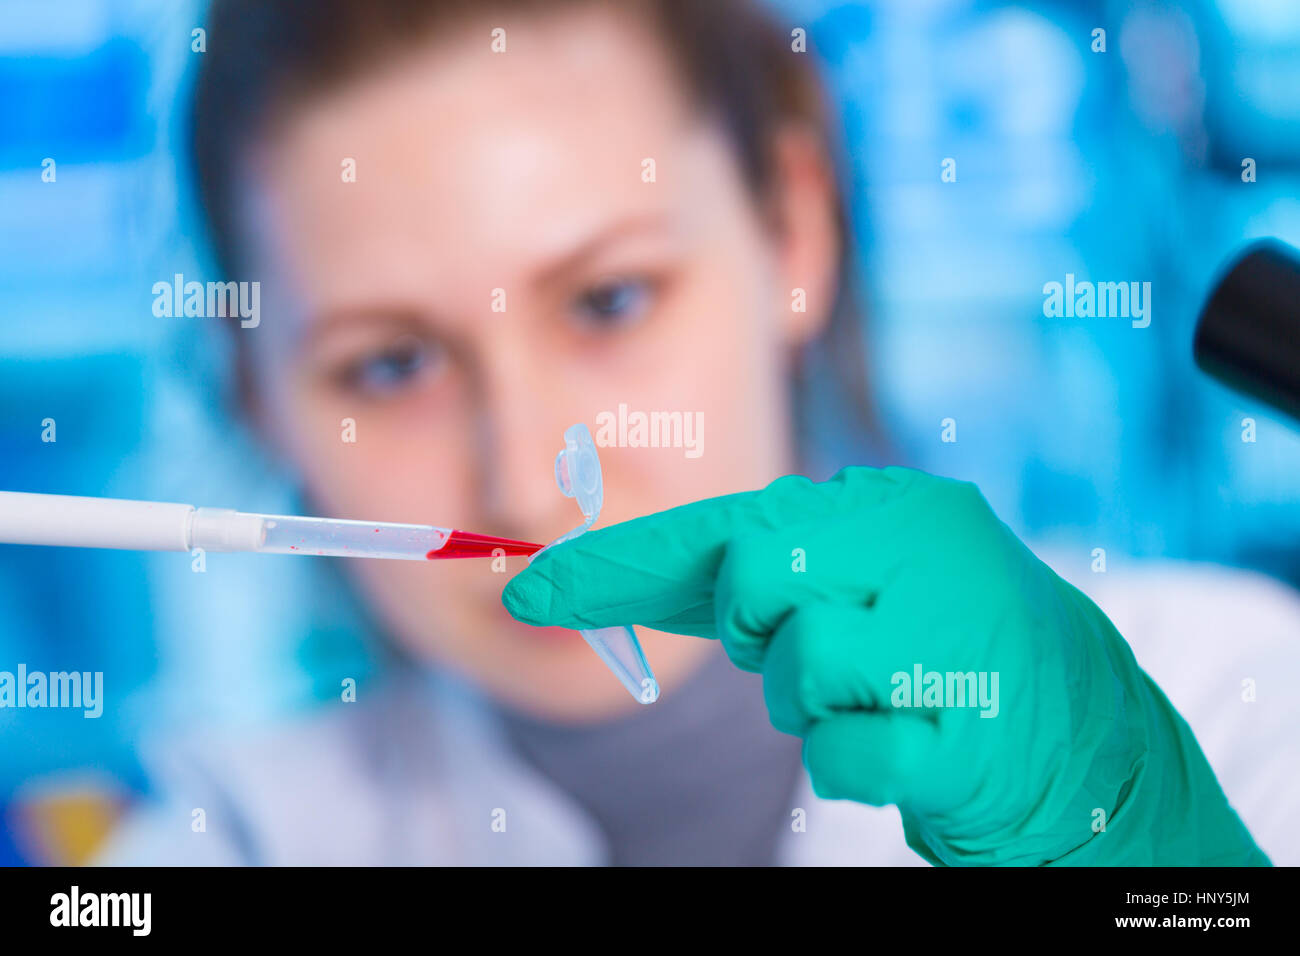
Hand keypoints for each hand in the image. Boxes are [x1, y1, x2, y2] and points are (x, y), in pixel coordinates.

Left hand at [503, 467, 1267, 865]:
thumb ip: (728, 574)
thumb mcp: (841, 585)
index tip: (530, 586)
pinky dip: (856, 761)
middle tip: (825, 642)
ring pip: (800, 671)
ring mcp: (951, 636)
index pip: (734, 525)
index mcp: (887, 507)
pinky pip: (842, 756)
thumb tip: (586, 576)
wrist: (1080, 729)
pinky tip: (909, 741)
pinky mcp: (967, 733)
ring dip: (818, 704)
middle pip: (760, 578)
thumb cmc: (932, 645)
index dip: (626, 560)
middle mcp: (922, 549)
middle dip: (765, 626)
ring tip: (882, 695)